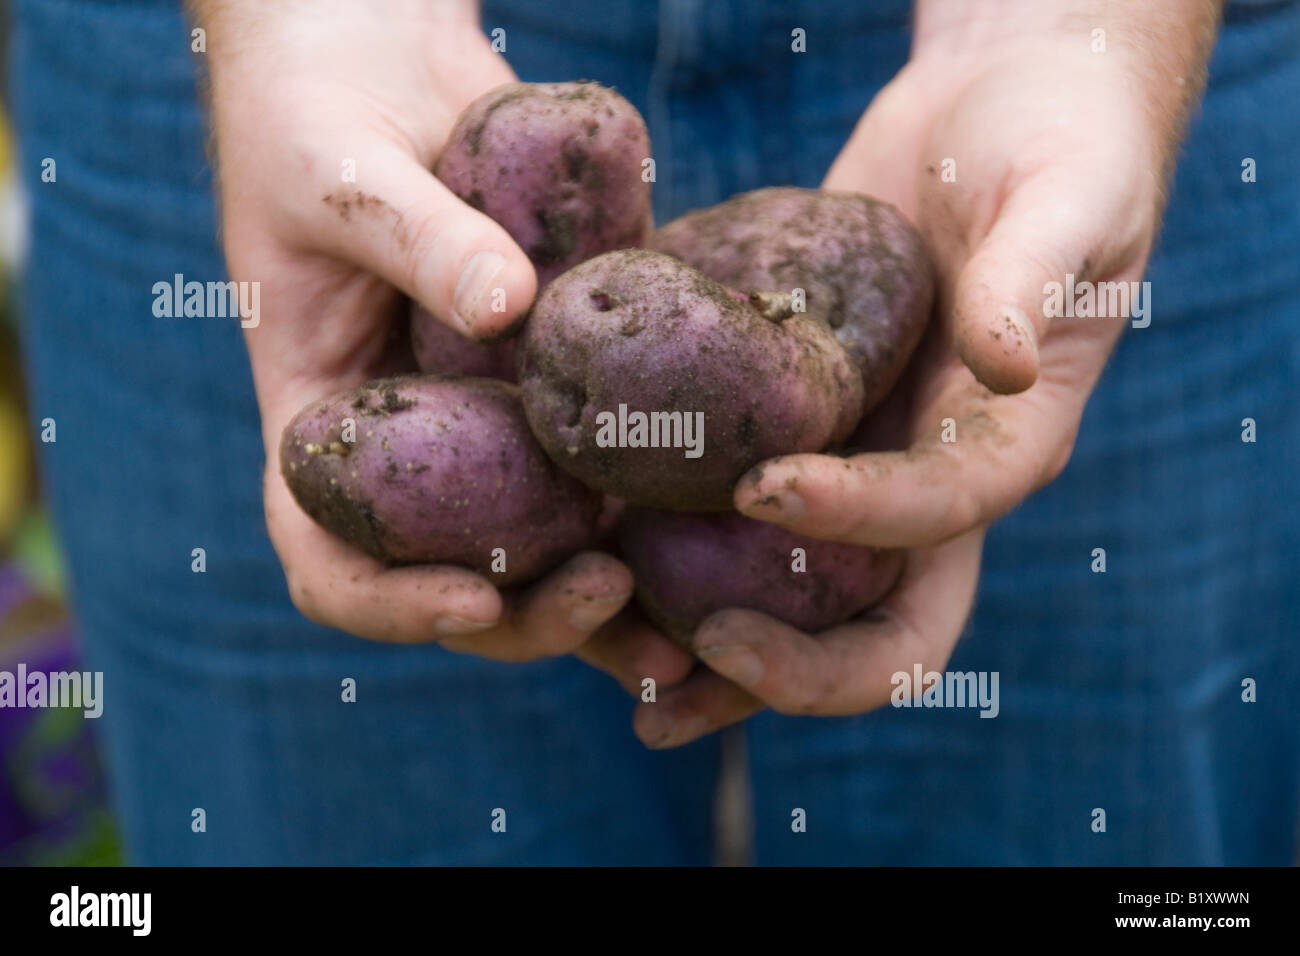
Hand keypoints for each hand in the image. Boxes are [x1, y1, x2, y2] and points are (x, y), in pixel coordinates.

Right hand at [197, 0, 686, 673]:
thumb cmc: (316, 111)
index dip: (392, 602)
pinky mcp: (562, 375)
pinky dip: (661, 496)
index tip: (474, 595)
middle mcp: (412, 444)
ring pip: (549, 539)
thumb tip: (510, 306)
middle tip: (614, 597)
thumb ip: (418, 239)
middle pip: (460, 574)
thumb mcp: (342, 174)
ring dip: (611, 591)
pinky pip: (610, 449)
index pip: (331, 558)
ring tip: (693, 617)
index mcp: (327, 425)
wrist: (374, 52)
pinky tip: (736, 508)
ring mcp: (491, 418)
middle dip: (530, 611)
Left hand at [636, 0, 1219, 744]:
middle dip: (788, 665)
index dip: (859, 520)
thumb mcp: (1062, 203)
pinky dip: (666, 551)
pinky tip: (588, 557)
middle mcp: (921, 481)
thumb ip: (1034, 281)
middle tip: (690, 664)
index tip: (764, 487)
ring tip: (625, 679)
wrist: (988, 117)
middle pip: (868, 622)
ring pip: (786, 598)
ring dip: (710, 654)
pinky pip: (728, 513)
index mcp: (1001, 446)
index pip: (937, 517)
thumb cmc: (1050, 151)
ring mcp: (850, 464)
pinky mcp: (785, 426)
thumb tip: (1002, 367)